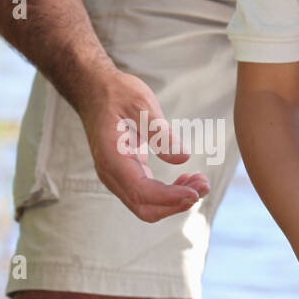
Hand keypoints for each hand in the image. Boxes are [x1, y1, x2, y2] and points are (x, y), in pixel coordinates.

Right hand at [79, 70, 209, 222]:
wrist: (95, 90)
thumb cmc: (116, 93)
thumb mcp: (141, 104)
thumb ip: (160, 133)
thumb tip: (182, 157)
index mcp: (112, 157)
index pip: (141, 191)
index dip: (169, 197)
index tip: (195, 192)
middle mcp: (111, 174)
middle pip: (144, 208)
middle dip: (176, 204)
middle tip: (204, 186)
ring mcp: (117, 176)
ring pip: (147, 205)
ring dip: (175, 200)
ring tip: (200, 181)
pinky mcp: (126, 173)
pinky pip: (147, 195)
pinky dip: (169, 193)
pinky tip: (186, 178)